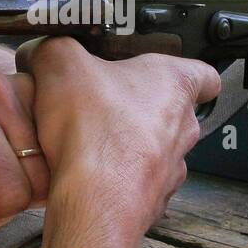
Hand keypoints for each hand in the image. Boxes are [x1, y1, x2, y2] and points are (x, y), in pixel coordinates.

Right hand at [15, 37, 220, 247]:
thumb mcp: (60, 63)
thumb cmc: (94, 132)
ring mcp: (172, 167)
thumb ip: (55, 48)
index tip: (166, 72)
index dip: (185, 70)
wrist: (94, 200)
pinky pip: (137, 182)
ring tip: (90, 141)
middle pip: (171, 110)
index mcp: (174, 83)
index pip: (203, 73)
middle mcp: (183, 126)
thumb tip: (44, 51)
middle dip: (139, 107)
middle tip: (104, 103)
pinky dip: (117, 178)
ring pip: (155, 149)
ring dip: (128, 145)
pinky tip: (88, 172)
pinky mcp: (153, 199)